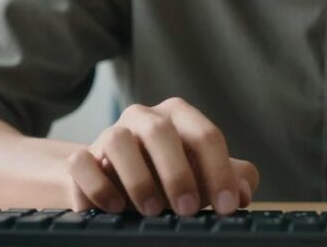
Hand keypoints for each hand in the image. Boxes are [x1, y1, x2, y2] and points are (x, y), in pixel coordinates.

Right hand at [64, 97, 258, 215]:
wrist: (117, 181)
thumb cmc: (169, 176)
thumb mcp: (202, 175)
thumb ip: (231, 178)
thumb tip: (244, 191)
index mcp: (179, 116)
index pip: (206, 135)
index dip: (220, 172)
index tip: (227, 206)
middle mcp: (144, 117)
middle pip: (161, 131)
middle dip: (177, 173)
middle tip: (188, 210)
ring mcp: (110, 133)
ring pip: (118, 140)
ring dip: (137, 178)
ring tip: (152, 210)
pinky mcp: (82, 157)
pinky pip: (82, 163)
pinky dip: (97, 186)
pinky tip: (114, 208)